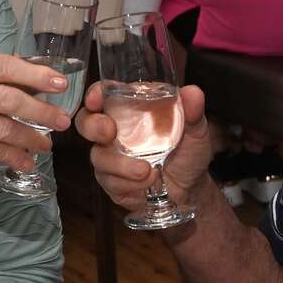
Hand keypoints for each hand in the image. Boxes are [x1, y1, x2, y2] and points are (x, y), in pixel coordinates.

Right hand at [0, 50, 71, 168]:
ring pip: (1, 130)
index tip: (60, 83)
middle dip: (40, 111)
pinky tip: (27, 160)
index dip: (35, 75)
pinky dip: (11, 157)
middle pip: (7, 101)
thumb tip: (37, 74)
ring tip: (48, 143)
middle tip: (62, 120)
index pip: (6, 68)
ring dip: (30, 138)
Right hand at [76, 82, 213, 211]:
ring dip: (121, 164)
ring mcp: (111, 156)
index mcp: (132, 108)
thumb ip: (193, 112)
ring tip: (148, 171)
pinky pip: (109, 181)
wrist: (191, 189)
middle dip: (93, 125)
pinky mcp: (111, 181)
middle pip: (86, 122)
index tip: (96, 100)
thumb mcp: (196, 131)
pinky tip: (148, 183)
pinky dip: (129, 183)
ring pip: (98, 156)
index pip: (105, 94)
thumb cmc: (189, 152)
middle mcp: (116, 129)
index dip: (95, 94)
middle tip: (109, 132)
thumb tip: (193, 92)